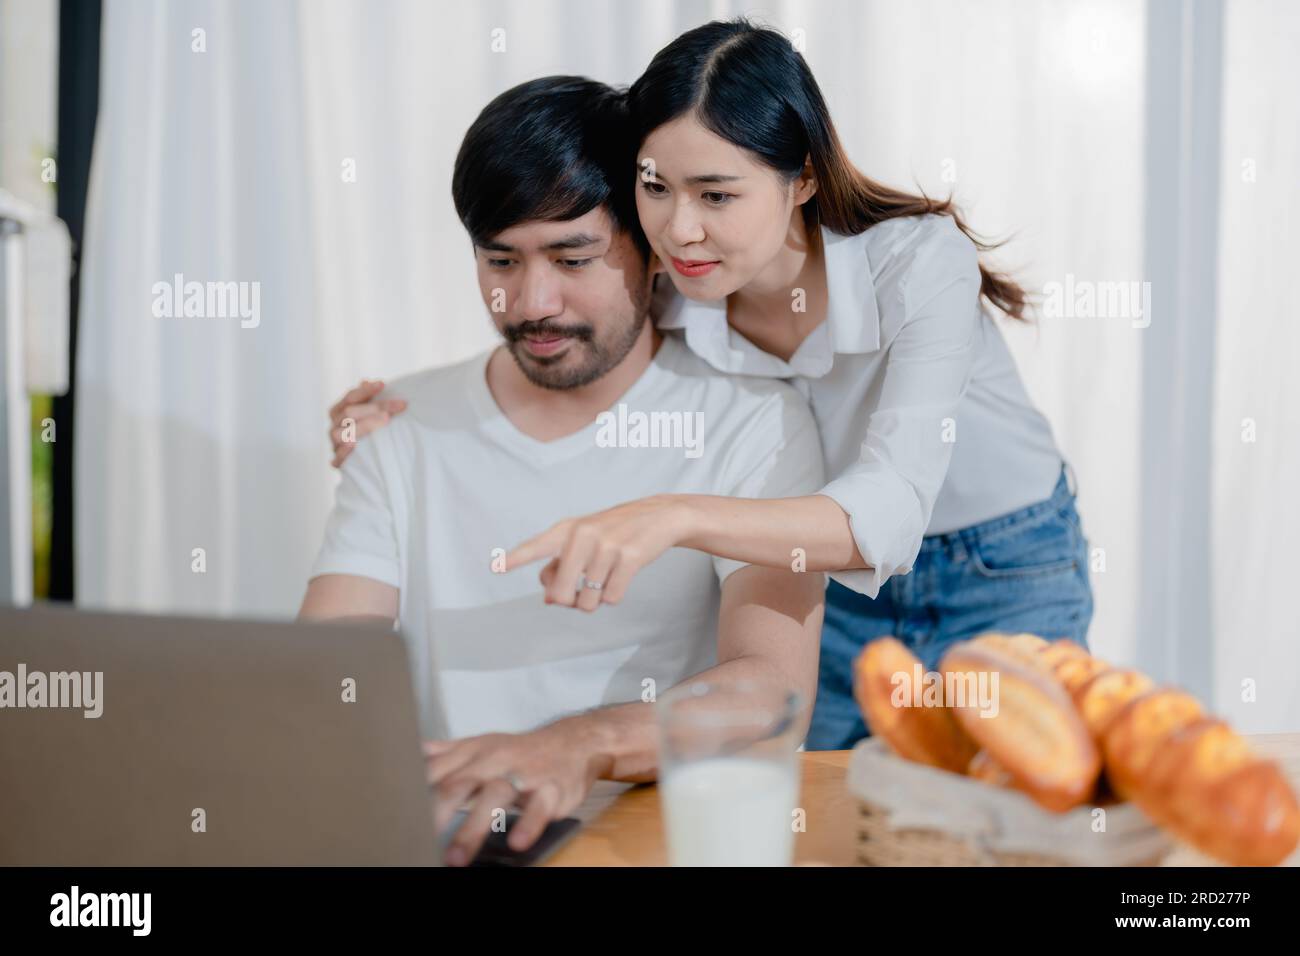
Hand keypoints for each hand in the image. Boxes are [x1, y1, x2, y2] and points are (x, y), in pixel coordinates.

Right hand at [328, 379, 406, 467]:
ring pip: (346, 433)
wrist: (366, 467)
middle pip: (350, 413)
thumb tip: (369, 381)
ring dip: (366, 425)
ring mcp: (335, 445)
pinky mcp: (338, 463)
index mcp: (337, 413)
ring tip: (387, 419)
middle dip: (376, 407)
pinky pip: (339, 458)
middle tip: (399, 405)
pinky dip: (346, 452)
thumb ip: (368, 400)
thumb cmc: (368, 434)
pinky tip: (356, 445)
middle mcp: (334, 427)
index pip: (350, 398)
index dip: (366, 390)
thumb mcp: (368, 415)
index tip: (383, 384)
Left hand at [424, 718, 607, 866]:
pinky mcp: (552, 788)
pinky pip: (540, 806)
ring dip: (474, 827)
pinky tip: (516, 842)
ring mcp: (525, 772)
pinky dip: (528, 824)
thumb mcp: (481, 746)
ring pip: (496, 795)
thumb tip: (412, 753)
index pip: (438, 772)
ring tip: (455, 859)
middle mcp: (496, 759)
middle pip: (460, 783)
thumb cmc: (520, 751)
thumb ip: (445, 754)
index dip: (416, 796)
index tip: (396, 821)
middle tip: (416, 842)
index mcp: (474, 752)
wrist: (574, 742)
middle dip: (437, 813)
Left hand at [504, 495, 687, 610]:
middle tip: (581, 591)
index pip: (537, 546)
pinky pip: (612, 598)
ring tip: (605, 578)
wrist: (659, 516)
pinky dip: (615, 595)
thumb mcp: (583, 539)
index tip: (495, 566)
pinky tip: (622, 576)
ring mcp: (607, 546)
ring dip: (595, 600)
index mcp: (567, 530)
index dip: (516, 558)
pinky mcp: (629, 558)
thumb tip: (549, 600)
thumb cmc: (614, 532)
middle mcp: (583, 535)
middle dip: (570, 601)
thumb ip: (560, 566)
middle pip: (562, 594)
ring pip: (588, 601)